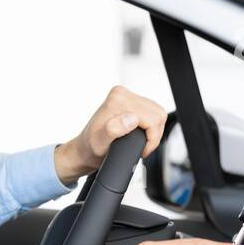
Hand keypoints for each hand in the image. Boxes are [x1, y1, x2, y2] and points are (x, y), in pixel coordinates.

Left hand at [53, 85, 168, 185]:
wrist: (85, 148)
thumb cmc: (91, 148)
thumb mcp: (100, 143)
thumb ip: (114, 130)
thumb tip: (131, 119)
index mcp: (117, 100)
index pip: (152, 118)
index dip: (151, 138)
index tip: (141, 149)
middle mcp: (122, 94)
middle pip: (157, 114)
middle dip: (154, 135)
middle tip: (142, 147)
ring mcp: (127, 96)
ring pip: (158, 113)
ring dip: (154, 131)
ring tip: (140, 142)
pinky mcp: (131, 101)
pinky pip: (153, 112)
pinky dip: (151, 126)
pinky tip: (140, 134)